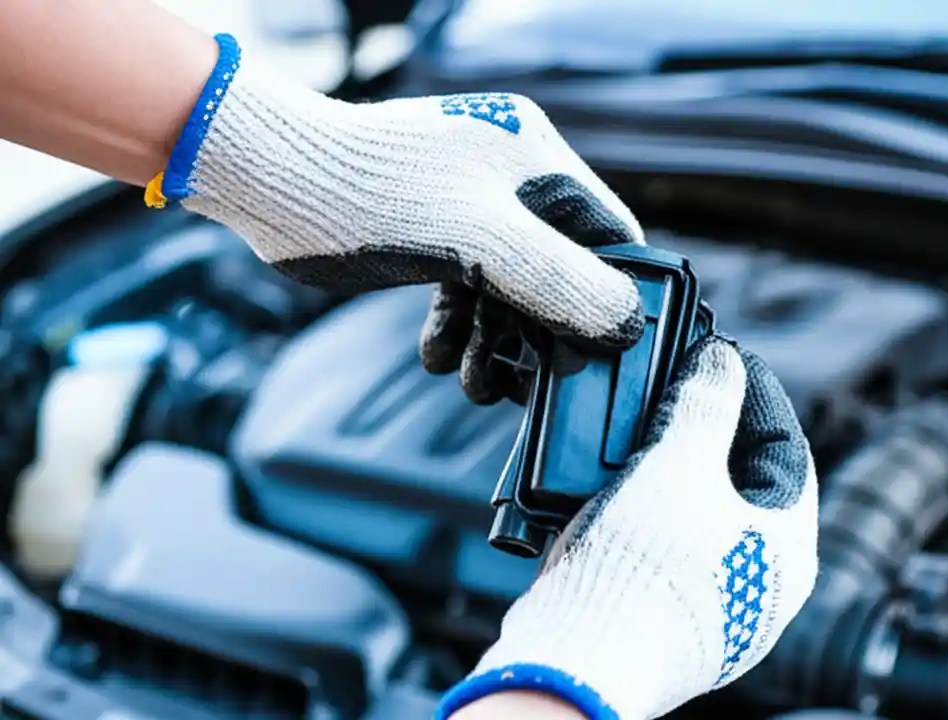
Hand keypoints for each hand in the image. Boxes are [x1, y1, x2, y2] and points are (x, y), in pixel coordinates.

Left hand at [157, 36, 644, 403]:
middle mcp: (512, 176)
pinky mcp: (436, 229)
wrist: (266, 179)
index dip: (612, 298)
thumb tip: (628, 323)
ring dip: (496, 342)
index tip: (599, 353)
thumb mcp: (479, 246)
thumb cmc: (367, 195)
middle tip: (530, 384)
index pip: (610, 236)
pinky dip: (460, 328)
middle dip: (543, 333)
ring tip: (474, 382)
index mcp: (537, 159)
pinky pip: (471, 288)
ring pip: (512, 287)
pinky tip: (438, 358)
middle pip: (561, 269)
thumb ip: (559, 283)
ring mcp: (472, 203)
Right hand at [436, 336, 819, 719]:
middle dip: (704, 430)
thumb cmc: (646, 575)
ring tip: (632, 437)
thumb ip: (706, 401)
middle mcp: (762, 584)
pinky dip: (640, 510)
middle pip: (741, 480)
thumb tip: (722, 362)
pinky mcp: (665, 621)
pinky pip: (661, 548)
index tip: (717, 361)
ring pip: (696, 514)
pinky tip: (608, 490)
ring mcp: (715, 607)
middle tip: (670, 393)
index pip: (786, 445)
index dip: (751, 393)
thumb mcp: (680, 463)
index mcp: (789, 548)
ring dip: (665, 469)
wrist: (580, 663)